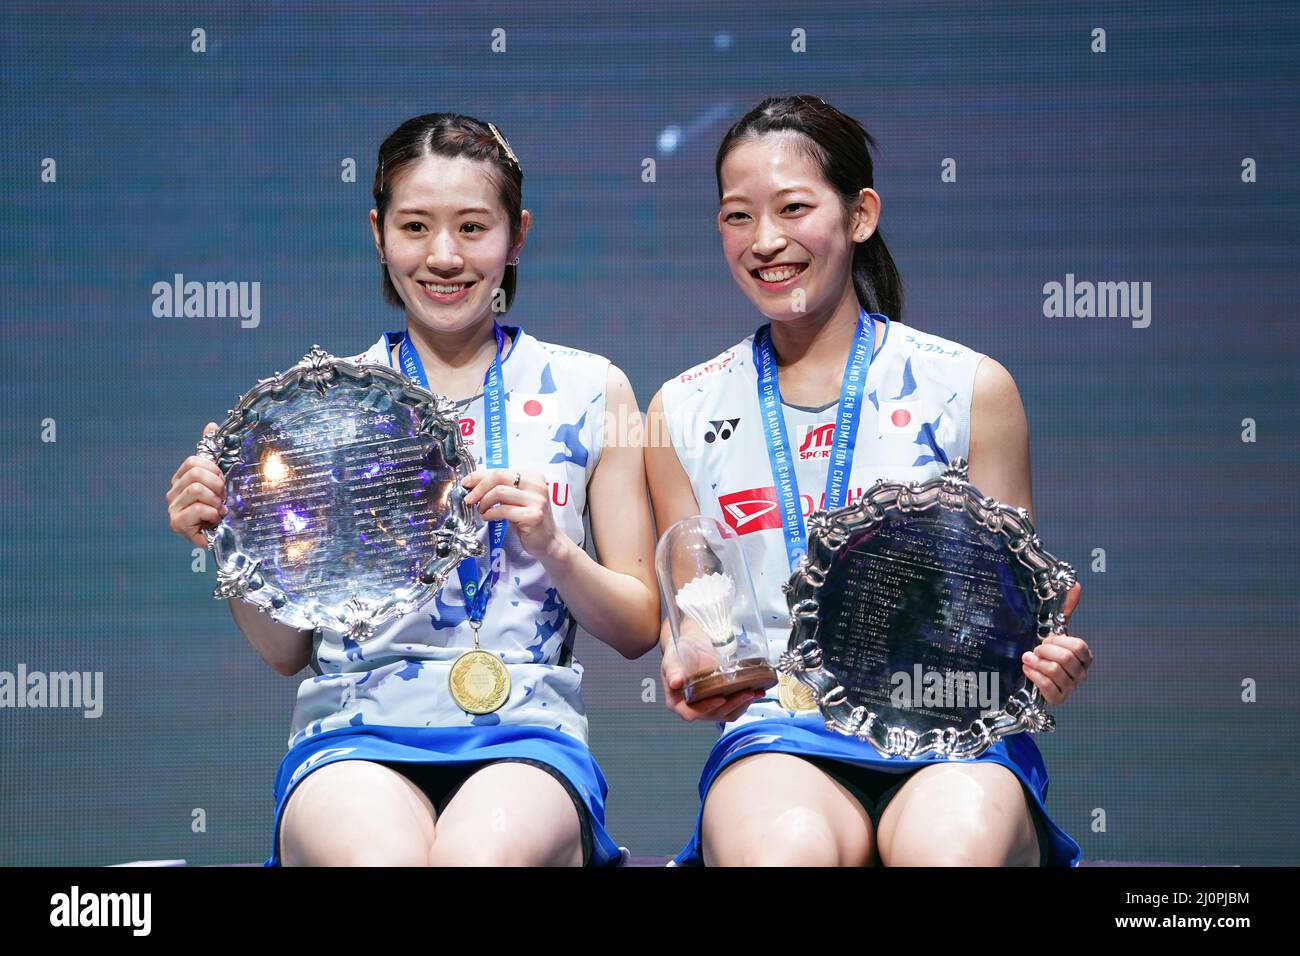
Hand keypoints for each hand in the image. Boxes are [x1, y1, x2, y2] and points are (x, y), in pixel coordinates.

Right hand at [166, 422, 226, 547]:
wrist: (223, 536)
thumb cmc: (220, 507)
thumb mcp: (218, 478)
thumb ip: (212, 451)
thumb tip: (211, 425)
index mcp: (182, 479)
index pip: (194, 461)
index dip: (214, 469)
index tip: (222, 481)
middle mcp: (174, 492)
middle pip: (195, 474)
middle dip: (216, 485)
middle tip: (222, 497)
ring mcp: (173, 508)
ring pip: (196, 489)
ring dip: (215, 500)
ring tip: (219, 510)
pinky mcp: (177, 524)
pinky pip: (196, 509)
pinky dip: (211, 513)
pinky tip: (214, 520)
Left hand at [461, 468, 564, 561]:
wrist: (548, 541)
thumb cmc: (529, 519)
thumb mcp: (516, 499)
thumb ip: (501, 489)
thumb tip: (474, 483)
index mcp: (533, 477)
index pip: (500, 470)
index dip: (479, 476)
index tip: (467, 483)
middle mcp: (537, 485)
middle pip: (499, 477)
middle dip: (479, 488)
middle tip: (469, 499)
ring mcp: (537, 500)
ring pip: (499, 492)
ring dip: (484, 502)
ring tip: (481, 510)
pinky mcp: (533, 516)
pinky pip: (504, 510)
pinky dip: (490, 513)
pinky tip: (488, 517)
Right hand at [661, 641, 763, 723]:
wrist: (691, 646)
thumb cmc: (679, 653)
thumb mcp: (672, 660)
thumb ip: (673, 671)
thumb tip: (675, 682)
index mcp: (677, 702)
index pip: (691, 713)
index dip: (706, 708)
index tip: (721, 699)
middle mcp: (693, 708)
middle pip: (713, 714)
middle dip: (732, 704)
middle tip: (746, 692)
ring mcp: (708, 706)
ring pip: (727, 713)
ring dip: (742, 705)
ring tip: (755, 693)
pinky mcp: (720, 701)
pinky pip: (734, 707)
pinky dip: (745, 701)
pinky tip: (757, 692)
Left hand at [1022, 580, 1091, 705]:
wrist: (1028, 672)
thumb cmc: (1045, 650)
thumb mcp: (1054, 629)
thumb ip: (1066, 608)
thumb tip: (1076, 584)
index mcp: (1084, 656)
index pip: (1079, 647)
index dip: (1059, 641)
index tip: (1046, 638)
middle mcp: (1081, 674)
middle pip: (1066, 660)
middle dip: (1045, 651)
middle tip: (1034, 649)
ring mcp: (1071, 688)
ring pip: (1055, 673)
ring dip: (1036, 663)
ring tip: (1027, 658)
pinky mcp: (1058, 700)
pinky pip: (1048, 688)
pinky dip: (1034, 676)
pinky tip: (1027, 670)